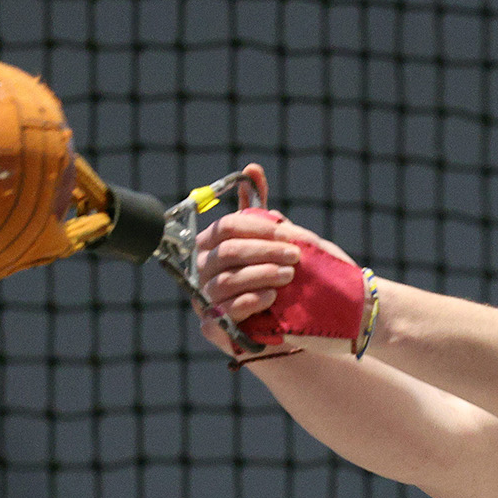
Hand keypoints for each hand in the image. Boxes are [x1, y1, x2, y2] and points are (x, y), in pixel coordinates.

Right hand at [192, 163, 359, 357]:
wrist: (293, 326)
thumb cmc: (280, 279)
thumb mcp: (275, 243)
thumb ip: (260, 211)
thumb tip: (252, 169)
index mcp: (212, 246)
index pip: (225, 228)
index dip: (257, 228)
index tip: (286, 233)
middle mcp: (203, 271)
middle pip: (227, 252)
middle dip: (264, 252)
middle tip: (295, 256)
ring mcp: (206, 300)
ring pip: (227, 281)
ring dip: (261, 275)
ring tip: (288, 276)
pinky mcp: (213, 328)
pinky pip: (225, 311)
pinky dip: (249, 301)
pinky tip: (271, 298)